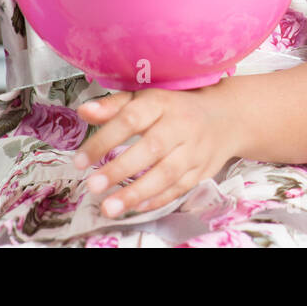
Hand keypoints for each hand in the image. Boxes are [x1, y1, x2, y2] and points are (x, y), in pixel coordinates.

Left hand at [72, 84, 242, 217]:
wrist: (227, 116)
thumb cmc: (177, 107)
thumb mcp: (147, 98)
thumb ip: (115, 106)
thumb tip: (84, 112)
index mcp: (163, 103)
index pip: (131, 119)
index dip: (104, 139)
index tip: (80, 160)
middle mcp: (181, 125)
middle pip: (151, 148)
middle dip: (120, 169)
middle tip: (93, 185)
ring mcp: (194, 149)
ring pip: (167, 173)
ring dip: (136, 192)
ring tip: (108, 207)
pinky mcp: (202, 170)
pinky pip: (179, 188)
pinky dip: (157, 199)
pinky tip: (136, 207)